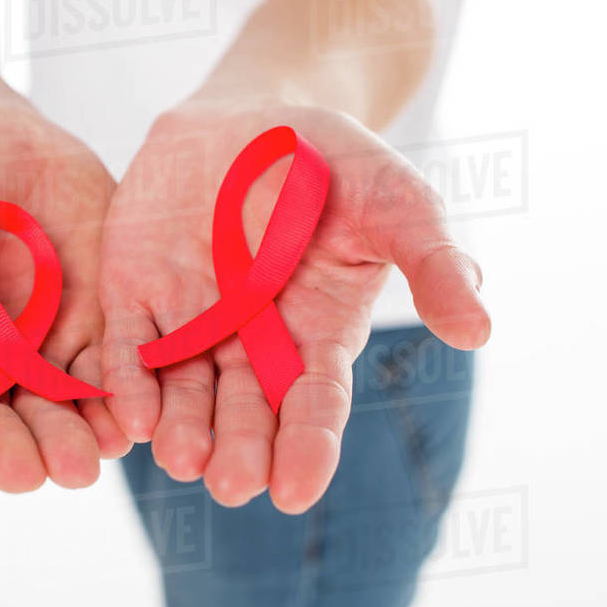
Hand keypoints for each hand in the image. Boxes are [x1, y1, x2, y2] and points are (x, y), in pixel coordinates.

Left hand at [99, 100, 489, 512]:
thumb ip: (432, 262)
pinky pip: (128, 343)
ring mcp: (189, 319)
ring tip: (180, 459)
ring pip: (182, 388)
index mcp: (315, 334)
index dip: (306, 448)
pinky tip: (130, 414)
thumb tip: (479, 330)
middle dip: (238, 449)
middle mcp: (249, 342)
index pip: (313, 403)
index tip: (295, 492)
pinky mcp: (134, 291)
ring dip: (180, 427)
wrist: (253, 114)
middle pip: (244, 410)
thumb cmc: (336, 164)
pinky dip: (127, 378)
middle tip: (231, 485)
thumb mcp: (395, 203)